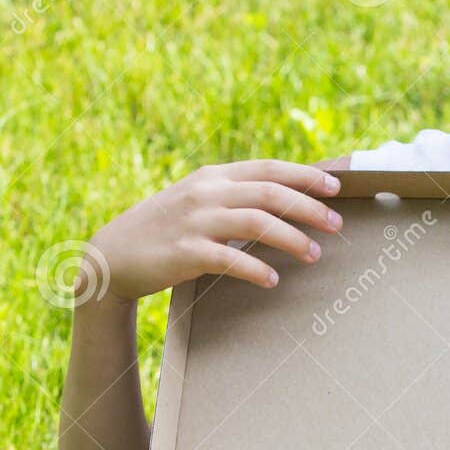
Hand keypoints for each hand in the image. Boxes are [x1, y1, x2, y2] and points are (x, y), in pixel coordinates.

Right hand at [81, 159, 345, 303]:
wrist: (112, 255)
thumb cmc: (164, 230)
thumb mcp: (196, 200)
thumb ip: (232, 196)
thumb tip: (283, 200)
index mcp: (213, 177)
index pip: (268, 169)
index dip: (305, 175)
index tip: (335, 187)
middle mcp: (206, 193)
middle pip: (270, 193)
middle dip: (308, 208)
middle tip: (337, 224)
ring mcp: (195, 221)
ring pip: (256, 223)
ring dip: (291, 239)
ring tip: (314, 254)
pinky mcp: (185, 252)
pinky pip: (229, 259)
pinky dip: (255, 269)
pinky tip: (273, 280)